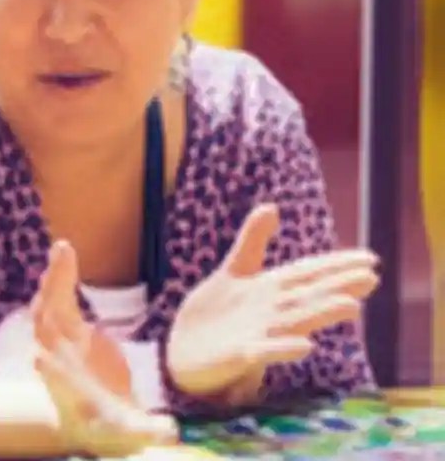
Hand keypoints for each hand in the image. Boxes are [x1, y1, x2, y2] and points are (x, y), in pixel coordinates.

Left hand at [33, 241, 177, 456]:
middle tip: (50, 284)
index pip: (59, 385)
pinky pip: (58, 297)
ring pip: (47, 311)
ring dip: (53, 283)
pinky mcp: (67, 327)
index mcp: (72, 396)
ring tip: (60, 251)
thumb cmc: (111, 429)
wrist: (90, 417)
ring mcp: (58, 345)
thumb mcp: (129, 436)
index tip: (40, 358)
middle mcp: (59, 368)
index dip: (52, 373)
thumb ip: (146, 432)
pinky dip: (61, 274)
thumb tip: (169, 433)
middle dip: (48, 312)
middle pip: (46, 338)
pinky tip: (63, 248)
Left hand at [167, 204, 379, 400]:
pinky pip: (262, 351)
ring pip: (294, 321)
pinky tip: (305, 346)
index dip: (337, 266)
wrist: (189, 348)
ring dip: (320, 314)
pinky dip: (282, 347)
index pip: (309, 273)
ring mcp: (259, 333)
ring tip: (351, 306)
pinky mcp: (239, 354)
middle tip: (371, 278)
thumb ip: (254, 240)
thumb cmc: (221, 311)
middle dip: (338, 287)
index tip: (370, 259)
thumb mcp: (236, 269)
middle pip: (309, 296)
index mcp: (273, 289)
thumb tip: (272, 206)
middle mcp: (273, 312)